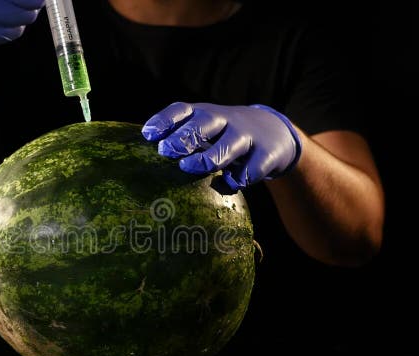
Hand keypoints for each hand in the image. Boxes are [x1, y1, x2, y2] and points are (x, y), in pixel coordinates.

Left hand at [141, 102, 301, 189]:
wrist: (275, 132)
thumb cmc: (225, 134)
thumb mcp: (205, 128)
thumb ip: (180, 137)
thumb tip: (143, 159)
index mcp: (205, 114)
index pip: (182, 110)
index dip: (164, 120)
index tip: (148, 135)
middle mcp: (226, 120)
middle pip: (204, 123)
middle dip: (184, 136)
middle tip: (165, 150)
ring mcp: (247, 136)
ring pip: (227, 146)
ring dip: (207, 158)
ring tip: (189, 167)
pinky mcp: (266, 154)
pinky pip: (251, 169)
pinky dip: (239, 178)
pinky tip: (230, 183)